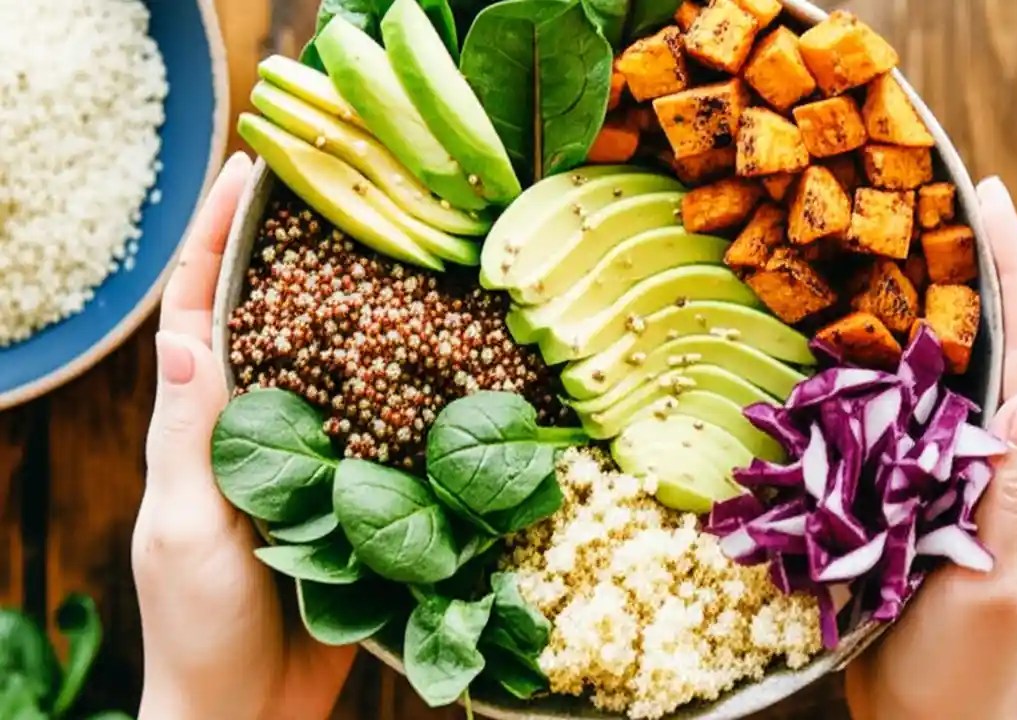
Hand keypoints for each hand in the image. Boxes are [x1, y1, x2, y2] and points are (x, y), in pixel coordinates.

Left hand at [131, 154, 355, 719]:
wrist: (251, 709)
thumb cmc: (199, 623)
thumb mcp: (185, 526)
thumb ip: (193, 436)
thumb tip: (186, 334)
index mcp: (201, 420)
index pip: (201, 307)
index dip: (219, 235)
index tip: (256, 167)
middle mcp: (256, 423)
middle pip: (272, 317)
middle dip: (297, 248)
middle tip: (349, 188)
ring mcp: (309, 455)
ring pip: (334, 364)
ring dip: (360, 307)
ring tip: (406, 250)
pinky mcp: (355, 492)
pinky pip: (382, 427)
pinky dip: (408, 386)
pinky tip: (449, 356)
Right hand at [844, 178, 1016, 719]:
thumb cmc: (959, 663)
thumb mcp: (989, 581)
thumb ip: (1014, 493)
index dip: (1014, 270)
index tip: (988, 196)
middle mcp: (1008, 460)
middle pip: (1003, 345)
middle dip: (981, 268)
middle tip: (942, 199)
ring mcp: (968, 475)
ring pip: (960, 373)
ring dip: (937, 306)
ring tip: (900, 246)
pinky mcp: (928, 492)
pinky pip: (919, 412)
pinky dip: (897, 363)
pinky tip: (859, 340)